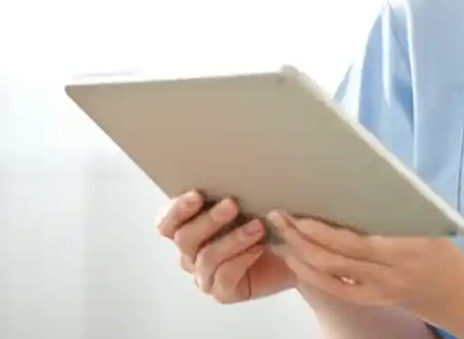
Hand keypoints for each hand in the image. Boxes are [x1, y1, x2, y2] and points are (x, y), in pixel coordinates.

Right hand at [156, 191, 298, 302]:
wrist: (296, 251)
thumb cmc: (268, 221)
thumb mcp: (251, 201)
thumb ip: (233, 192)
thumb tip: (232, 171)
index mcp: (190, 227)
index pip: (167, 222)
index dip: (176, 210)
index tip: (197, 194)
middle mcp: (192, 253)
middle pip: (184, 239)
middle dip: (208, 220)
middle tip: (232, 204)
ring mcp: (206, 275)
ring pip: (206, 258)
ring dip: (232, 239)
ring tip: (257, 226)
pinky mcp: (224, 292)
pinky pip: (224, 278)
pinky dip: (242, 259)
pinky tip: (259, 247)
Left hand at [268, 211, 463, 322]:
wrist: (455, 290)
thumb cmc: (441, 249)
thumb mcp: (426, 222)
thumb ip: (397, 207)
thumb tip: (366, 177)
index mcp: (402, 249)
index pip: (353, 242)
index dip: (321, 231)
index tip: (300, 214)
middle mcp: (386, 273)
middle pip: (333, 258)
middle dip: (301, 238)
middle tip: (280, 217)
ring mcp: (376, 290)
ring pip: (328, 275)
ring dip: (300, 255)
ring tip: (281, 234)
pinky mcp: (371, 300)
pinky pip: (335, 289)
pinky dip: (311, 275)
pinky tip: (296, 260)